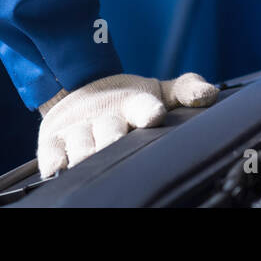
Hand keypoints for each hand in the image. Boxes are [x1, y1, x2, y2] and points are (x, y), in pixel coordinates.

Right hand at [36, 72, 217, 176]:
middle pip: (109, 131)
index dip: (148, 110)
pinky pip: (51, 154)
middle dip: (112, 137)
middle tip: (115, 143)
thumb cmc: (129, 102)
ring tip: (87, 160)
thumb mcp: (159, 93)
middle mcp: (106, 117)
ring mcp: (78, 129)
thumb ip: (185, 90)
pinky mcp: (53, 140)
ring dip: (85, 153)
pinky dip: (53, 162)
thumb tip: (209, 93)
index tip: (154, 114)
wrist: (82, 94)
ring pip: (81, 145)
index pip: (144, 105)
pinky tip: (57, 170)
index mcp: (134, 104)